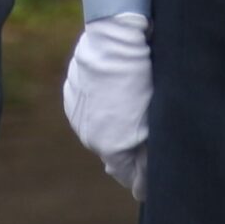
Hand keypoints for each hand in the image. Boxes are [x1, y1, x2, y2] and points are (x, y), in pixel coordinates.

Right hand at [63, 12, 152, 199]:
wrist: (115, 40)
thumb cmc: (143, 78)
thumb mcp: (154, 117)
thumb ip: (150, 152)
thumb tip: (145, 181)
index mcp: (111, 147)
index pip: (129, 176)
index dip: (142, 180)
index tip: (151, 182)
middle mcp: (88, 136)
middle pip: (112, 155)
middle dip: (127, 153)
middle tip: (145, 143)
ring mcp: (76, 115)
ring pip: (98, 131)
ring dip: (112, 128)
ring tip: (129, 112)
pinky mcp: (70, 94)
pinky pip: (86, 111)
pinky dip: (99, 109)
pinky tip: (114, 95)